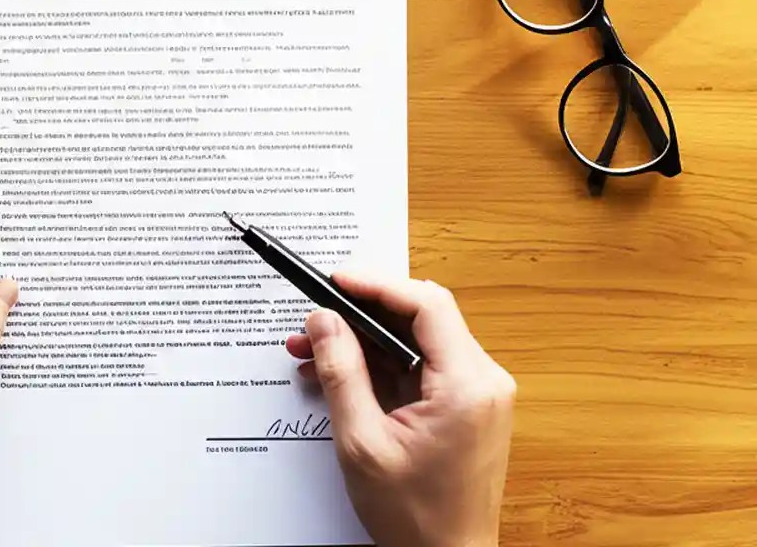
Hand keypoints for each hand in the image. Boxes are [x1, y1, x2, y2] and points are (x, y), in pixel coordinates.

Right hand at [286, 272, 514, 546]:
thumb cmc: (415, 516)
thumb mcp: (363, 442)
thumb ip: (342, 373)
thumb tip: (324, 322)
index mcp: (467, 386)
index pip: (427, 304)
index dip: (377, 284)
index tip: (336, 281)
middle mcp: (484, 382)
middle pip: (421, 317)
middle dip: (361, 315)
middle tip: (314, 322)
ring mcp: (479, 393)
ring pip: (417, 340)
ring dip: (366, 342)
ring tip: (314, 353)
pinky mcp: (467, 405)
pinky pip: (422, 366)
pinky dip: (382, 365)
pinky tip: (343, 376)